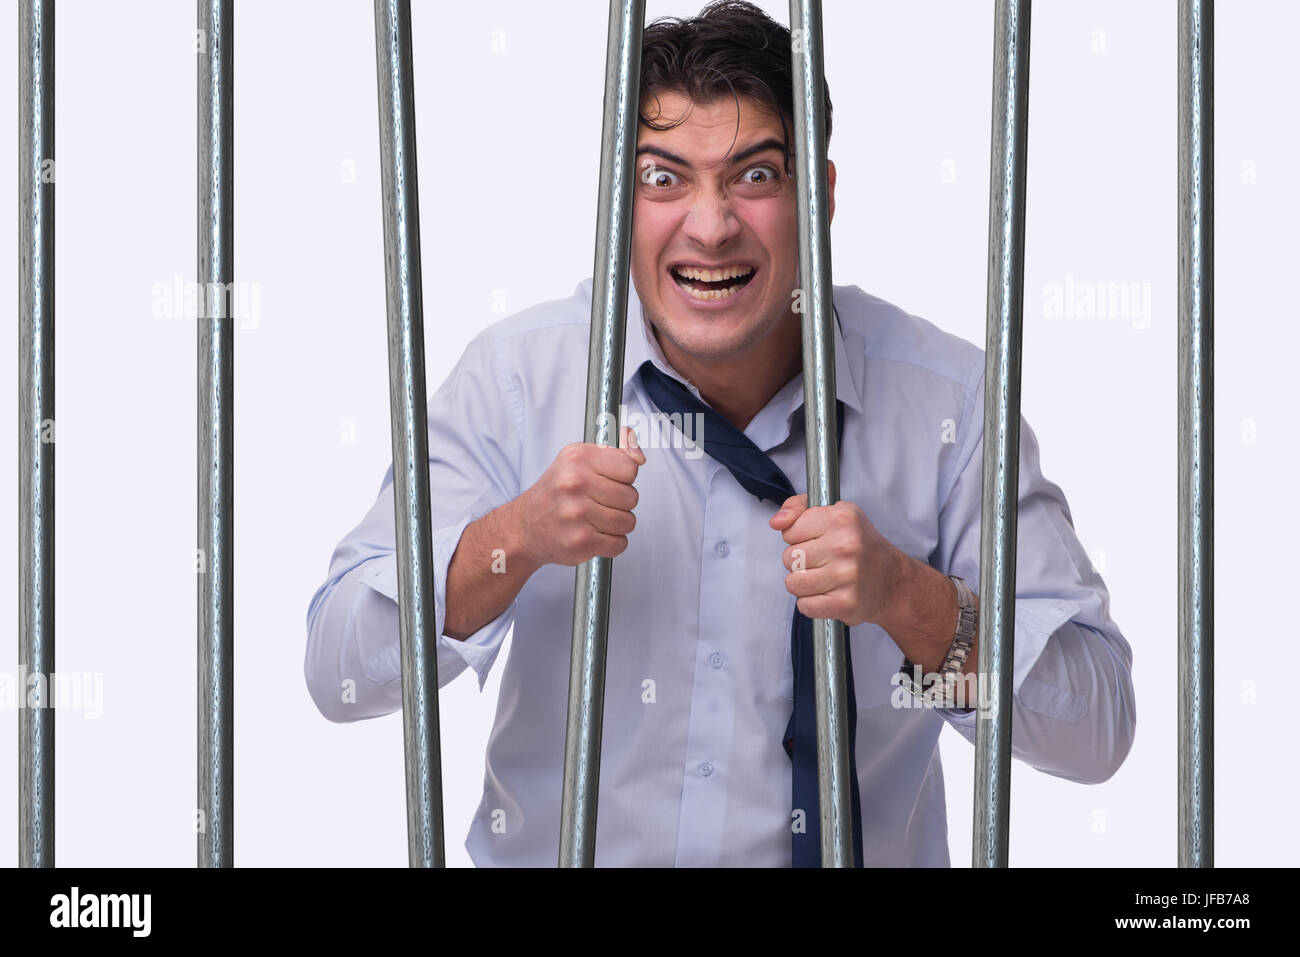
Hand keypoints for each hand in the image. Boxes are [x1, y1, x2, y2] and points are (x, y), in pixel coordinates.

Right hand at [516, 426, 645, 565]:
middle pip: (631, 496)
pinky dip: (611, 543)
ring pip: (628, 521)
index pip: (630, 467)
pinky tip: (595, 534)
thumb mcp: (578, 458)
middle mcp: (575, 484)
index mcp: (577, 459)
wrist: (526, 526)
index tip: (611, 480)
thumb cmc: (555, 492)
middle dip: (621, 502)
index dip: (624, 477)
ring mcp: (577, 514)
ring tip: (597, 519)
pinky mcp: (581, 541)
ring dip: (617, 524)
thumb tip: (639, 456)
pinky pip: (620, 543)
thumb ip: (615, 448)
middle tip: (600, 502)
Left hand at [769, 493, 905, 626]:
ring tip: (825, 578)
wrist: (893, 582)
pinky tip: (829, 594)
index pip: (789, 531)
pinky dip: (812, 603)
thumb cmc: (860, 546)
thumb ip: (799, 509)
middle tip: (824, 562)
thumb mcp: (836, 514)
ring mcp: (846, 575)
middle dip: (800, 562)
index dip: (798, 538)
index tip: (817, 541)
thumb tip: (776, 521)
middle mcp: (846, 544)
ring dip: (804, 584)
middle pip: (789, 558)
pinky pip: (805, 605)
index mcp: (842, 518)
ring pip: (793, 583)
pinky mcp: (845, 602)